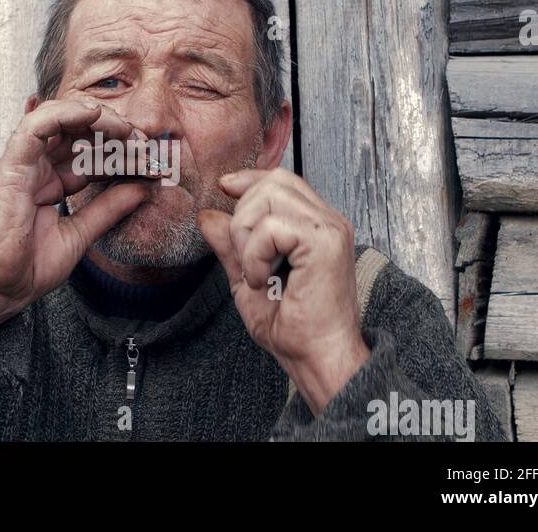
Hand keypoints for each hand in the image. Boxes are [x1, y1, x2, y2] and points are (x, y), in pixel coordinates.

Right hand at [0, 99, 146, 339]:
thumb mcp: (79, 236)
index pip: (90, 156)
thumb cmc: (23, 270)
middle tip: (144, 143)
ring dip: (96, 118)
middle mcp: (36, 169)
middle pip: (78, 134)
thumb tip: (141, 189)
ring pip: (59, 119)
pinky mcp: (11, 166)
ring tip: (125, 128)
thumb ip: (108, 210)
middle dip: (114, 133)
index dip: (122, 155)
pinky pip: (36, 126)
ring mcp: (22, 165)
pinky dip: (64, 113)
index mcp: (50, 184)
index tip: (151, 162)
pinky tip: (93, 114)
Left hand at [197, 168, 369, 414]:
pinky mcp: (326, 242)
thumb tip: (207, 215)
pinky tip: (261, 280)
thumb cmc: (292, 329)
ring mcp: (330, 229)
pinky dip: (255, 253)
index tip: (224, 188)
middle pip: (274, 181)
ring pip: (271, 195)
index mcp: (316, 227)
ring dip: (247, 233)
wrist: (315, 358)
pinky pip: (272, 226)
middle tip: (243, 259)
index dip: (249, 179)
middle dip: (242, 214)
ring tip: (254, 271)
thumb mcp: (246, 281)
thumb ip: (230, 247)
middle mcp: (328, 222)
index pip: (281, 181)